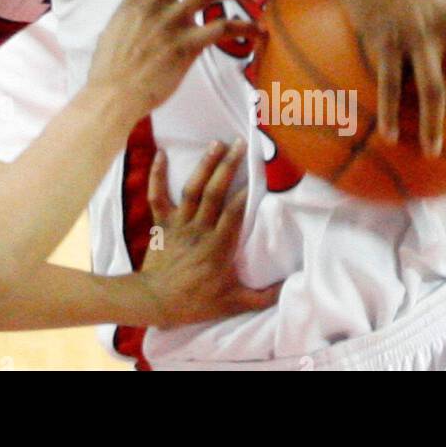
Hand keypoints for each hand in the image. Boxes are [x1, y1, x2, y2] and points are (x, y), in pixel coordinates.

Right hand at [85, 0, 260, 118]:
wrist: (112, 96)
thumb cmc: (108, 70)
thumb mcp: (113, 29)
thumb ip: (131, 14)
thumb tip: (139, 12)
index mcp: (134, 0)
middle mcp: (154, 5)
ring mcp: (172, 23)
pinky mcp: (187, 46)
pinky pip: (224, 27)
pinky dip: (246, 26)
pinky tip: (258, 32)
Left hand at [138, 141, 279, 326]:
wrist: (156, 301)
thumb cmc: (196, 302)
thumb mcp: (234, 304)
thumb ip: (263, 296)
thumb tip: (289, 286)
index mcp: (218, 246)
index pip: (234, 213)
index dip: (246, 194)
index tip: (261, 175)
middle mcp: (199, 229)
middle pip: (214, 193)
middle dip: (228, 166)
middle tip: (240, 143)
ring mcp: (178, 223)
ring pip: (191, 189)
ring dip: (203, 164)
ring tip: (216, 142)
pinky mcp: (161, 222)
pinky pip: (157, 195)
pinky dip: (156, 174)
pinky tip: (161, 153)